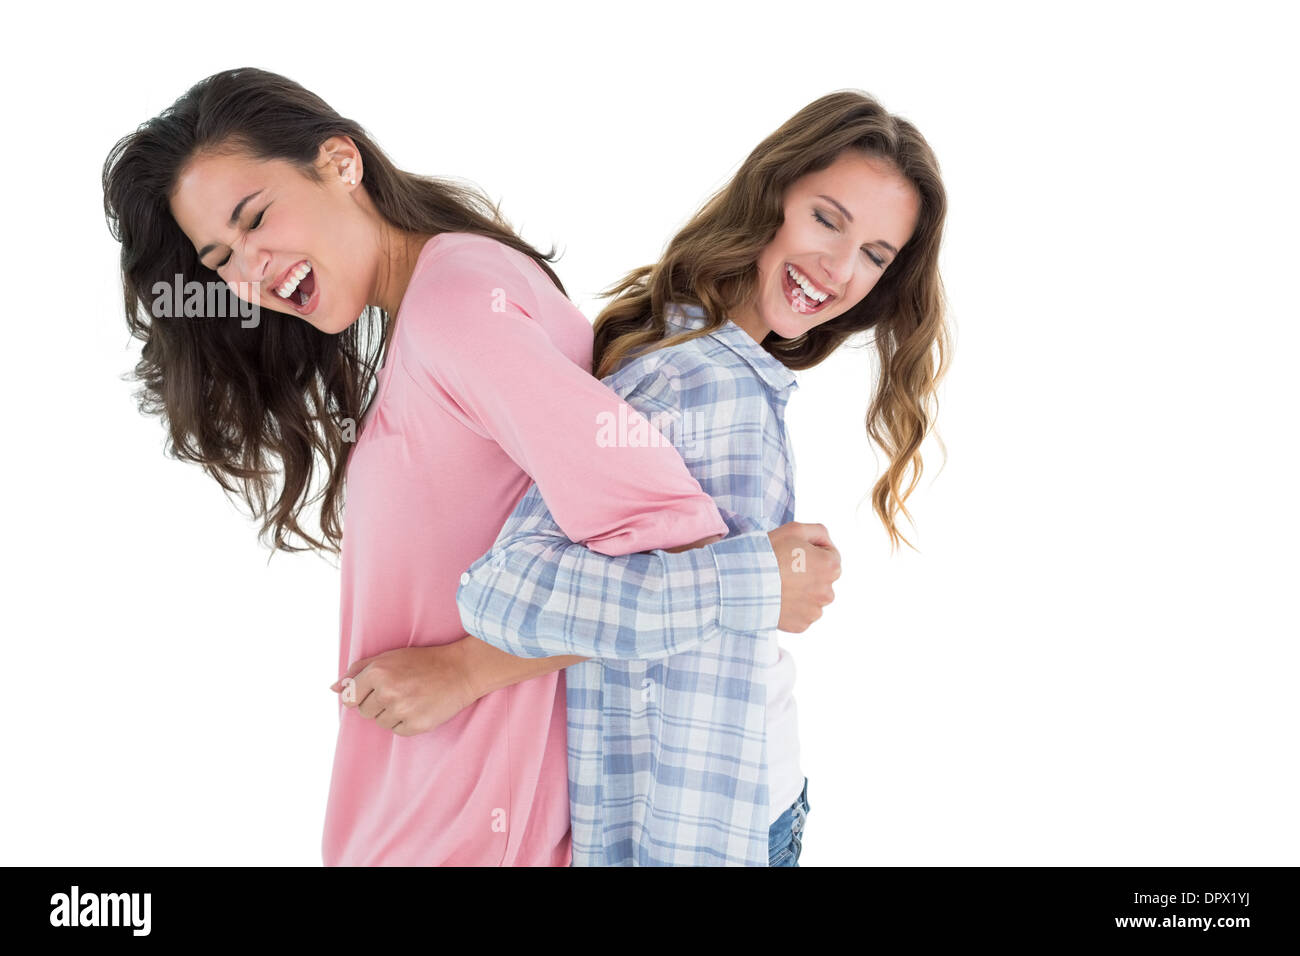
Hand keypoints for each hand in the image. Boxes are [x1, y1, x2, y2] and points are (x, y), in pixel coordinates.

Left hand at [329, 643, 479, 735]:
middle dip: (377, 703)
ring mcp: (402, 710)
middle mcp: (387, 692)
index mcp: (377, 672)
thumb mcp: (389, 657)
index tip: (377, 690)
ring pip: (380, 722)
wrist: (461, 670)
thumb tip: (333, 688)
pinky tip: (419, 707)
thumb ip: (358, 671)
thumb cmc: (424, 661)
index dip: (361, 695)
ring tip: (412, 697)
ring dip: (392, 713)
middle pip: (364, 712)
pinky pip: (397, 731)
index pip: (350, 698)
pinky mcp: (416, 725)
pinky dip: (406, 722)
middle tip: (400, 690)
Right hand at [767, 521, 840, 632]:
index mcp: (830, 567)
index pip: (831, 556)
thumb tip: (825, 543)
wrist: (744, 582)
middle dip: (809, 573)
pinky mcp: (801, 625)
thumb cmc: (767, 554)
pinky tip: (777, 598)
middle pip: (822, 579)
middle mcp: (828, 591)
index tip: (795, 553)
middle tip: (785, 569)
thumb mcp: (795, 529)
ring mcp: (814, 611)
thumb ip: (819, 532)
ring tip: (779, 585)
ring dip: (801, 592)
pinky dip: (791, 608)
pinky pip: (800, 614)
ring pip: (812, 598)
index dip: (812, 551)